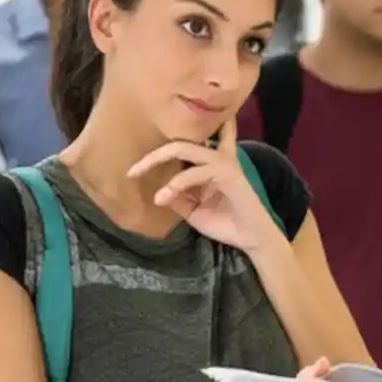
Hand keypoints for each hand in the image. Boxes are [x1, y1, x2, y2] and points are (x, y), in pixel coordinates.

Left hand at [126, 121, 279, 250]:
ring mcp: (223, 162)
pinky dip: (175, 184)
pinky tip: (162, 197)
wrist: (250, 239)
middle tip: (131, 170)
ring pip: (182, 149)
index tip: (137, 164)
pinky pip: (194, 173)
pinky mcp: (227, 174)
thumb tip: (156, 190)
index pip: (188, 142)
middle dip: (152, 154)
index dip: (164, 146)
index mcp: (209, 162)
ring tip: (136, 175)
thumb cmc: (224, 223)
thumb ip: (176, 196)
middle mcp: (216, 156)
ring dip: (155, 161)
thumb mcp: (191, 210)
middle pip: (178, 142)